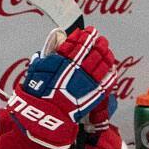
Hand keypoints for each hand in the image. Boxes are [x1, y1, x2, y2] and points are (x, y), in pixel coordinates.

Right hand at [7, 27, 121, 148]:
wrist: (44, 116)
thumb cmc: (37, 93)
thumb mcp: (37, 67)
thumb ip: (48, 50)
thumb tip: (57, 35)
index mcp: (66, 59)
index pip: (82, 41)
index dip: (88, 35)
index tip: (90, 32)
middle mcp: (80, 68)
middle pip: (96, 50)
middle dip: (100, 43)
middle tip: (101, 41)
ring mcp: (89, 81)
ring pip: (105, 63)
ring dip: (107, 55)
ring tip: (107, 53)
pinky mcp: (95, 94)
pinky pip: (108, 80)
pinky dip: (111, 73)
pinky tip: (111, 70)